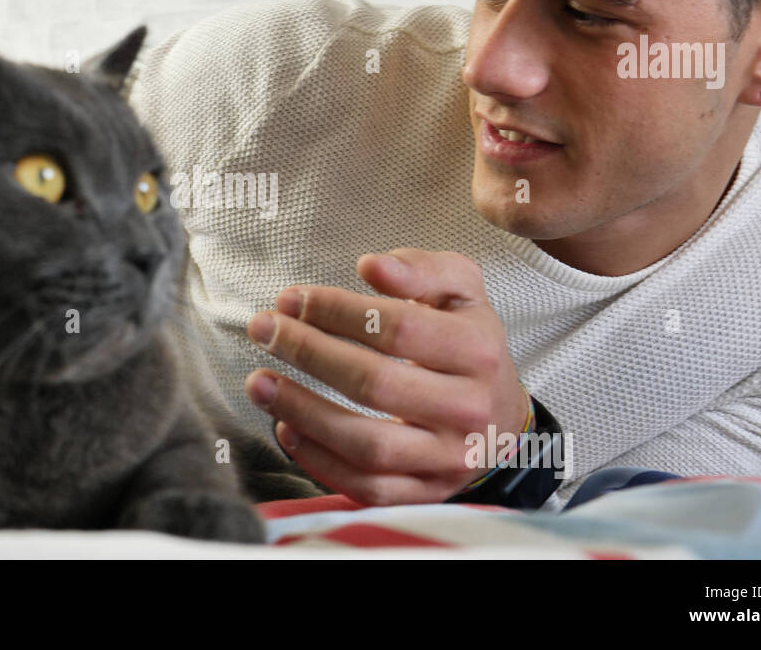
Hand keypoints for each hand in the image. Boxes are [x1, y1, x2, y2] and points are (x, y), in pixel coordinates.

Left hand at [243, 249, 529, 506]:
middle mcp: (468, 410)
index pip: (397, 329)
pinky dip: (319, 460)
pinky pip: (367, 486)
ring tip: (259, 383)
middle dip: (308, 354)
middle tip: (263, 329)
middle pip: (375, 385)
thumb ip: (421, 270)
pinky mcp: (426, 494)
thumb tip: (372, 266)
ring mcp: (447, 459)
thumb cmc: (467, 343)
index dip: (336, 311)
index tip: (291, 299)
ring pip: (368, 444)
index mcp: (477, 351)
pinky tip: (286, 428)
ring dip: (303, 411)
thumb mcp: (461, 292)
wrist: (501, 419)